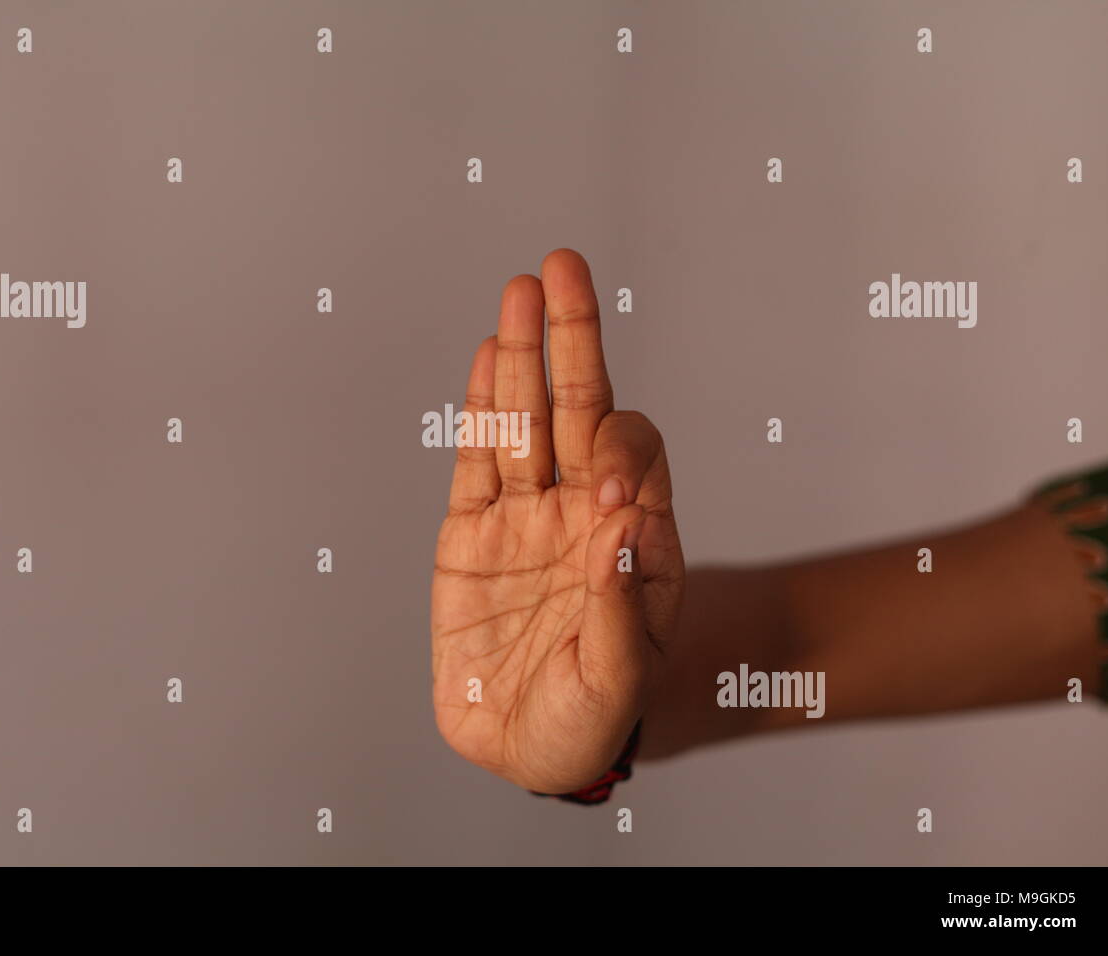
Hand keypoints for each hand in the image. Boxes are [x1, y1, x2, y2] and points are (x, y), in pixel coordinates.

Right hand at [430, 249, 684, 793]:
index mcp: (632, 538)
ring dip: (523, 357)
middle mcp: (581, 511)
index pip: (637, 460)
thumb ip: (622, 604)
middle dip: (574, 340)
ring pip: (524, 421)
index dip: (622, 453)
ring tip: (519, 292)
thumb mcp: (621, 679)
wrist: (522, 747)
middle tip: (563, 268)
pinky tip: (487, 357)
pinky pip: (476, 461)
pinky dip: (479, 411)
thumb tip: (618, 518)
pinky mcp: (470, 535)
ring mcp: (524, 518)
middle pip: (581, 408)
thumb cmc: (589, 717)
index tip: (600, 487)